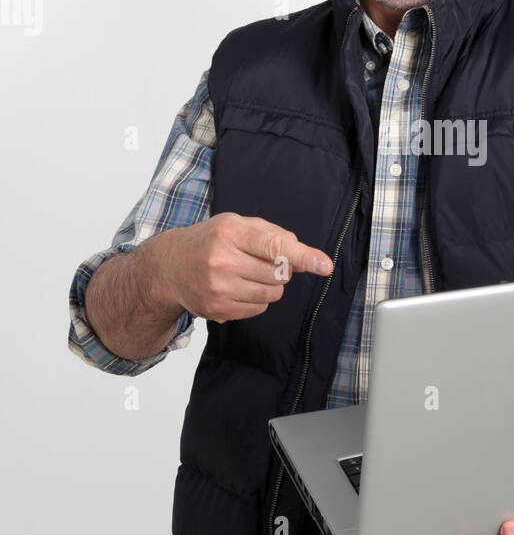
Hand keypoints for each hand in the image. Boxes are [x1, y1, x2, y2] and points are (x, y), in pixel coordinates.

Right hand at [157, 212, 332, 322]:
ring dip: (270, 285)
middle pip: (279, 273)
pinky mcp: (217, 309)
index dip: (303, 256)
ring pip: (272, 293)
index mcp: (229, 232)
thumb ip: (272, 234)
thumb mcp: (236, 224)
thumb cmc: (210, 241)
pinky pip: (258, 308)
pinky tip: (238, 287)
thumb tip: (304, 254)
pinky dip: (257, 299)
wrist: (168, 267)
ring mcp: (218, 288)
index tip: (324, 265)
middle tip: (261, 261)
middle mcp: (221, 260)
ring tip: (248, 273)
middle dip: (281, 269)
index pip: (274, 246)